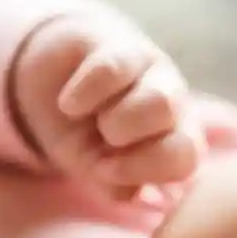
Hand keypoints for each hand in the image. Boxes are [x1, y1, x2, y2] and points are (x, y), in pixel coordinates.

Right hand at [12, 12, 204, 196]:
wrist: (51, 81)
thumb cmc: (82, 134)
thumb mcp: (93, 168)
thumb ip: (116, 186)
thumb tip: (132, 195)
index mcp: (175, 140)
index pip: (185, 162)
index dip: (143, 171)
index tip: (104, 170)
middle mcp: (174, 105)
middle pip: (185, 138)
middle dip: (136, 150)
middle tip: (103, 139)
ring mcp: (154, 70)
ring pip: (162, 104)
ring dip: (118, 122)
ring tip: (92, 119)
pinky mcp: (123, 42)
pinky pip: (115, 71)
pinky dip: (85, 95)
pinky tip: (70, 102)